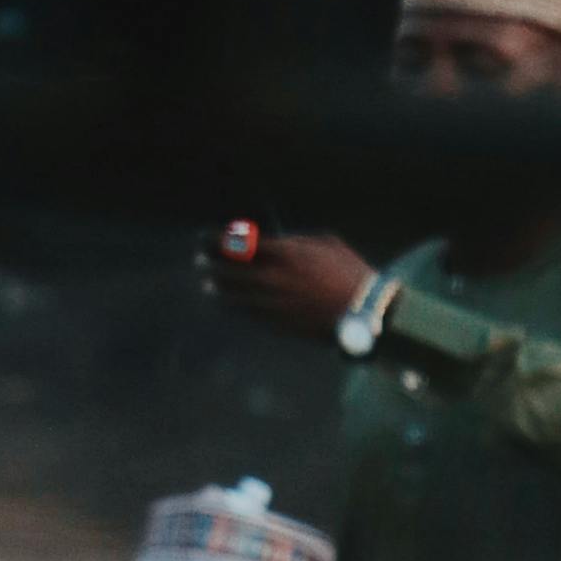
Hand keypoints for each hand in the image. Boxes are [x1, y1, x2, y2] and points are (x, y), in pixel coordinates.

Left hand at [203, 226, 373, 339]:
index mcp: (284, 252)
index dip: (218, 240)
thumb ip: (296, 241)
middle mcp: (273, 277)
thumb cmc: (348, 271)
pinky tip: (225, 302)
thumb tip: (279, 242)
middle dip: (212, 261)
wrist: (361, 310)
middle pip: (232, 268)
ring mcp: (274, 302)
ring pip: (236, 294)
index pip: (240, 244)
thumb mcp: (324, 243)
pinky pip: (249, 313)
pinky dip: (235, 306)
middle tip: (199, 258)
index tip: (205, 237)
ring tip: (207, 282)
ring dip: (219, 286)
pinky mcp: (278, 323)